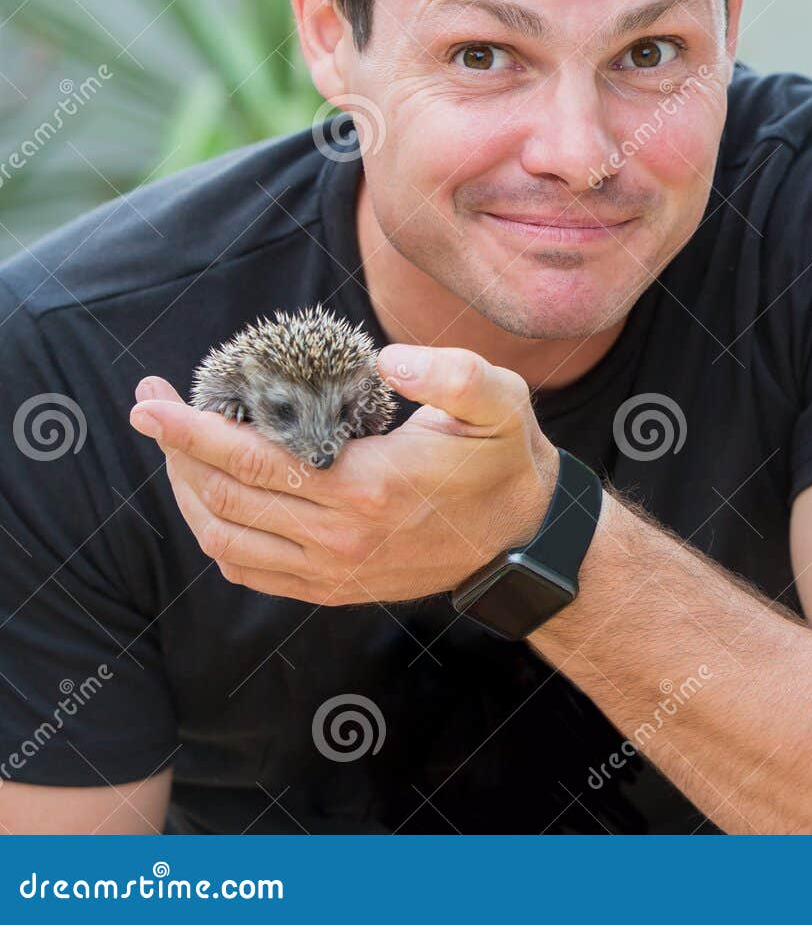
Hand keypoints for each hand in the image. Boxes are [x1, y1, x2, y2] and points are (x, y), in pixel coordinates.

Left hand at [127, 345, 559, 604]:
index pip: (253, 458)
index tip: (153, 400)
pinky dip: (215, 533)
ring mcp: (332, 570)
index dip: (191, 429)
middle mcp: (340, 537)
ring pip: (223, 537)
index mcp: (368, 486)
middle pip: (222, 496)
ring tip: (176, 450)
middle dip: (174, 450)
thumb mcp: (499, 401)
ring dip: (186, 492)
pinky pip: (247, 568)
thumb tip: (388, 359)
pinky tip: (212, 498)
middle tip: (152, 407)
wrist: (523, 537)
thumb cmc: (503, 458)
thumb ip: (453, 373)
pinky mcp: (331, 588)